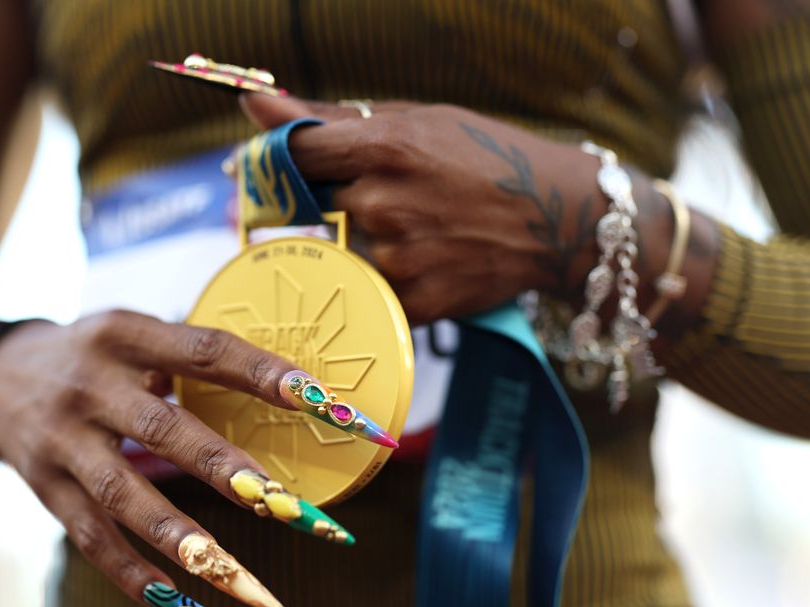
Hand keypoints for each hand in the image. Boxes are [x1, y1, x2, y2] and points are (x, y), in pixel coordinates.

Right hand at [0, 310, 372, 606]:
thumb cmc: (89, 354)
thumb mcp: (131, 331)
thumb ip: (188, 354)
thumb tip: (287, 386)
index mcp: (123, 335)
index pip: (201, 350)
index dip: (260, 374)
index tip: (318, 400)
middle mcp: (89, 387)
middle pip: (163, 430)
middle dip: (225, 469)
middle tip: (282, 503)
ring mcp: (63, 441)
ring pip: (125, 496)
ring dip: (183, 538)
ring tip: (235, 575)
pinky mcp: (45, 487)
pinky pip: (90, 538)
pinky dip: (131, 573)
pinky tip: (177, 602)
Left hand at [241, 95, 607, 323]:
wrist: (558, 219)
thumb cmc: (485, 157)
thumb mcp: (417, 119)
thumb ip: (328, 117)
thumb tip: (251, 102)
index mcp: (383, 146)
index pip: (293, 153)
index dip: (275, 160)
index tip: (269, 166)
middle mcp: (383, 203)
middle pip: (316, 203)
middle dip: (337, 198)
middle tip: (392, 195)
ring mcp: (397, 257)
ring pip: (343, 248)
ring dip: (365, 239)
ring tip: (423, 226)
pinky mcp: (412, 302)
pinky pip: (369, 288)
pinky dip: (387, 274)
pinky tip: (428, 256)